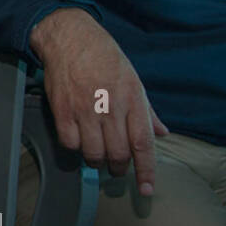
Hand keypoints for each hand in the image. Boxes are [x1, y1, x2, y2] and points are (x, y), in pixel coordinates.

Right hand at [29, 9, 169, 194]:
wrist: (69, 38)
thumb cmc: (103, 56)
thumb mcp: (133, 79)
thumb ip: (147, 110)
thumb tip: (162, 133)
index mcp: (132, 99)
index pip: (143, 144)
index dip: (146, 170)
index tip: (147, 188)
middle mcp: (110, 106)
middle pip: (118, 153)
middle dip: (119, 167)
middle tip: (117, 167)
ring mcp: (85, 109)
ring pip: (93, 153)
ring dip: (97, 161)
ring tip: (98, 155)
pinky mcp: (62, 110)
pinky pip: (70, 143)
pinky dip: (76, 148)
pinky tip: (79, 141)